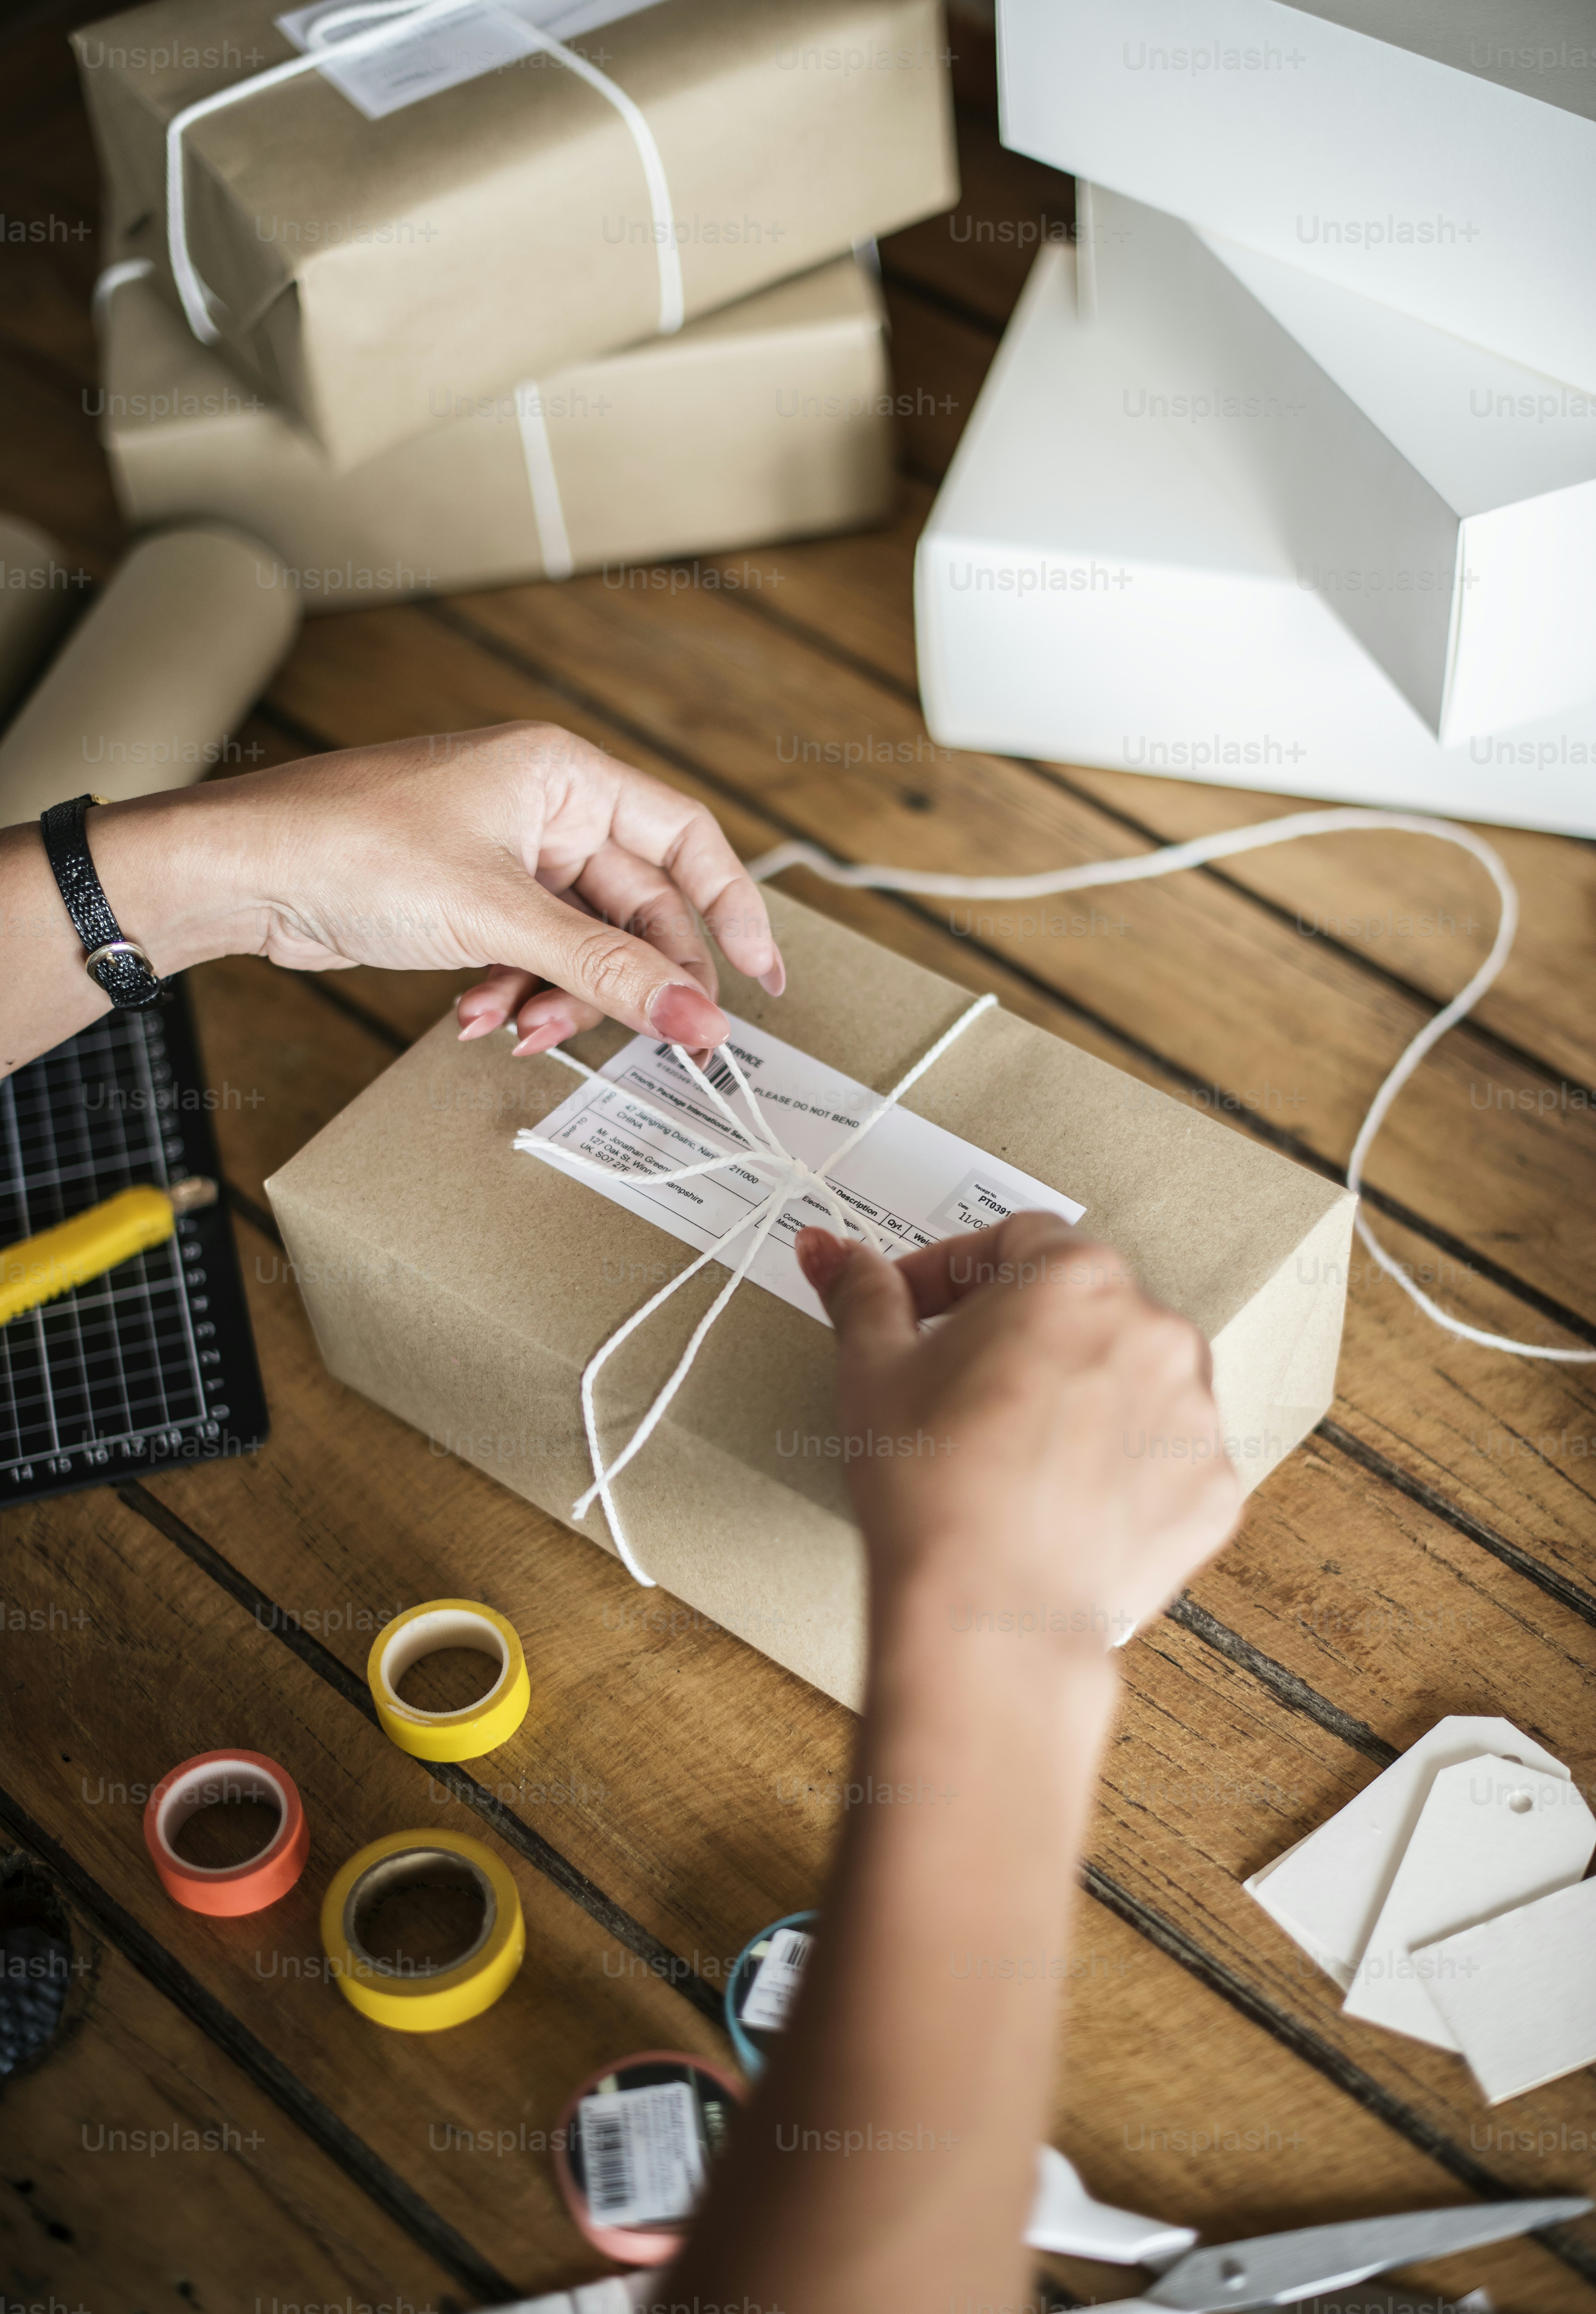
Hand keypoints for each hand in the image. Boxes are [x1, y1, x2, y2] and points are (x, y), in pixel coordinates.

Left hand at [244, 722, 781, 1050]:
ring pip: (584, 945)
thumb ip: (604, 972)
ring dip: (560, 998)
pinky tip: (475, 1014)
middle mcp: (545, 808)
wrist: (241, 871)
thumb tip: (697, 1018)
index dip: (733, 909)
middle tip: (647, 1039)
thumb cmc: (350, 847)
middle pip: (638, 909)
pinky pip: (531, 957)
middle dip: (630, 981)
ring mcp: (508, 856)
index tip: (761, 980)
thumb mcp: (495, 915)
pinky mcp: (473, 900)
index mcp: (564, 775)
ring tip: (515, 1027)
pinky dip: (514, 992)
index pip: (687, 839)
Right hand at [794, 1212, 1239, 1644]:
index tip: (916, 1308)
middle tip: (956, 1382)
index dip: (952, 1272)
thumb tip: (835, 1254)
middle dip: (1016, 1332)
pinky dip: (1117, 1467)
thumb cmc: (932, 1489)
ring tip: (1009, 1449)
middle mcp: (1155, 1329)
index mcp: (1076, 1278)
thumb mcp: (873, 1370)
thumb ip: (863, 1294)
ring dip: (1075, 1395)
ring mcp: (1195, 1412)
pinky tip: (1057, 1498)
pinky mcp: (1210, 1488)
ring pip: (1128, 1378)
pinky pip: (1161, 1456)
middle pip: (1079, 1306)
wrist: (990, 1617)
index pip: (1013, 1240)